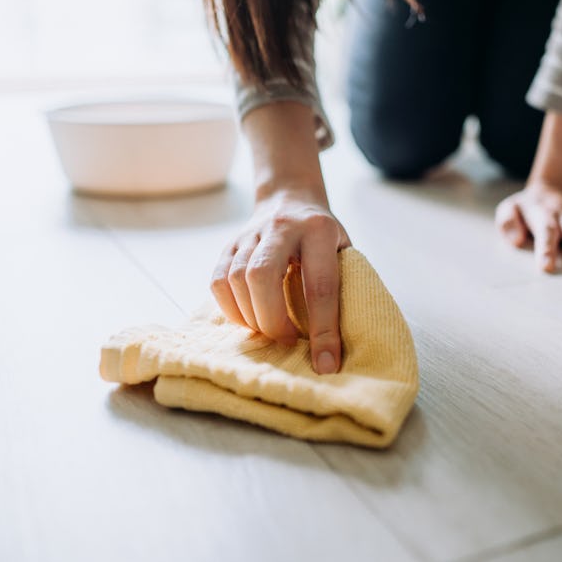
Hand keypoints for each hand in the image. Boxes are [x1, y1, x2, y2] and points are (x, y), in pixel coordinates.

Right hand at [211, 189, 350, 373]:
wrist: (290, 198)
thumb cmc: (323, 237)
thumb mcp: (343, 251)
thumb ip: (342, 286)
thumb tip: (338, 344)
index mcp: (319, 231)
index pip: (320, 286)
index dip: (323, 330)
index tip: (326, 364)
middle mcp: (282, 227)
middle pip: (263, 276)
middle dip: (273, 320)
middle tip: (287, 341)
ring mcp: (250, 233)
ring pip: (236, 278)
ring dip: (251, 316)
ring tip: (269, 331)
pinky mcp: (229, 243)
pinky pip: (218, 281)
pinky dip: (231, 309)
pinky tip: (248, 320)